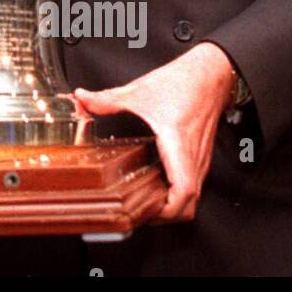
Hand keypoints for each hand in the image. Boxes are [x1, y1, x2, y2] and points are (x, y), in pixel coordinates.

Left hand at [73, 42, 236, 220]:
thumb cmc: (182, 84)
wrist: (209, 75)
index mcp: (178, 145)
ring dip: (172, 205)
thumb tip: (82, 99)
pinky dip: (176, 193)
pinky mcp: (200, 157)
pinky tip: (157, 183)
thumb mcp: (138, 91)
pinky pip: (192, 185)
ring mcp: (200, 159)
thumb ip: (107, 99)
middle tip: (140, 211)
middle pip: (189, 205)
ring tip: (145, 201)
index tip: (147, 211)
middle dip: (166, 215)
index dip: (167, 209)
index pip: (183, 191)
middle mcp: (193, 157)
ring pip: (193, 198)